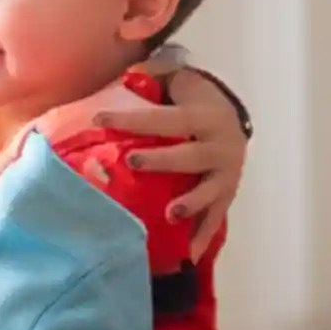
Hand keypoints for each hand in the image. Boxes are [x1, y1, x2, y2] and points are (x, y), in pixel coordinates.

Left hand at [94, 69, 247, 259]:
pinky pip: (217, 217)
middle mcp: (221, 144)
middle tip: (132, 160)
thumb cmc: (188, 100)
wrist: (232, 116)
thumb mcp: (174, 81)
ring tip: (169, 214)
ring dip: (191, 203)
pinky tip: (187, 254)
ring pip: (210, 190)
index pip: (164, 118)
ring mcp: (228, 172)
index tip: (99, 118)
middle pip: (190, 155)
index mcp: (203, 116)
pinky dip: (203, 236)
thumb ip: (149, 77)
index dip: (131, 119)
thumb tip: (119, 75)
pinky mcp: (229, 193)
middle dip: (162, 159)